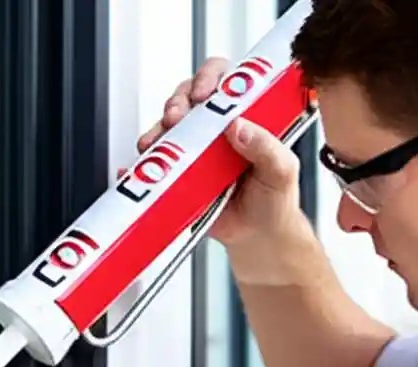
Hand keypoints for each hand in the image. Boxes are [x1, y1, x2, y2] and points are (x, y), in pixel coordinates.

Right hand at [121, 57, 308, 253]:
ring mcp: (193, 150)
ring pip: (167, 127)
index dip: (211, 78)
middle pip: (187, 97)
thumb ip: (268, 146)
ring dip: (157, 130)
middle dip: (177, 102)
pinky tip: (134, 169)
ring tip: (155, 145)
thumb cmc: (275, 200)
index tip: (205, 93)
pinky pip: (154, 164)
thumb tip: (239, 126)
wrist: (258, 238)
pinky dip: (140, 165)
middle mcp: (215, 129)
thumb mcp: (283, 170)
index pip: (225, 81)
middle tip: (176, 117)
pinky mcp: (177, 174)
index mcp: (244, 118)